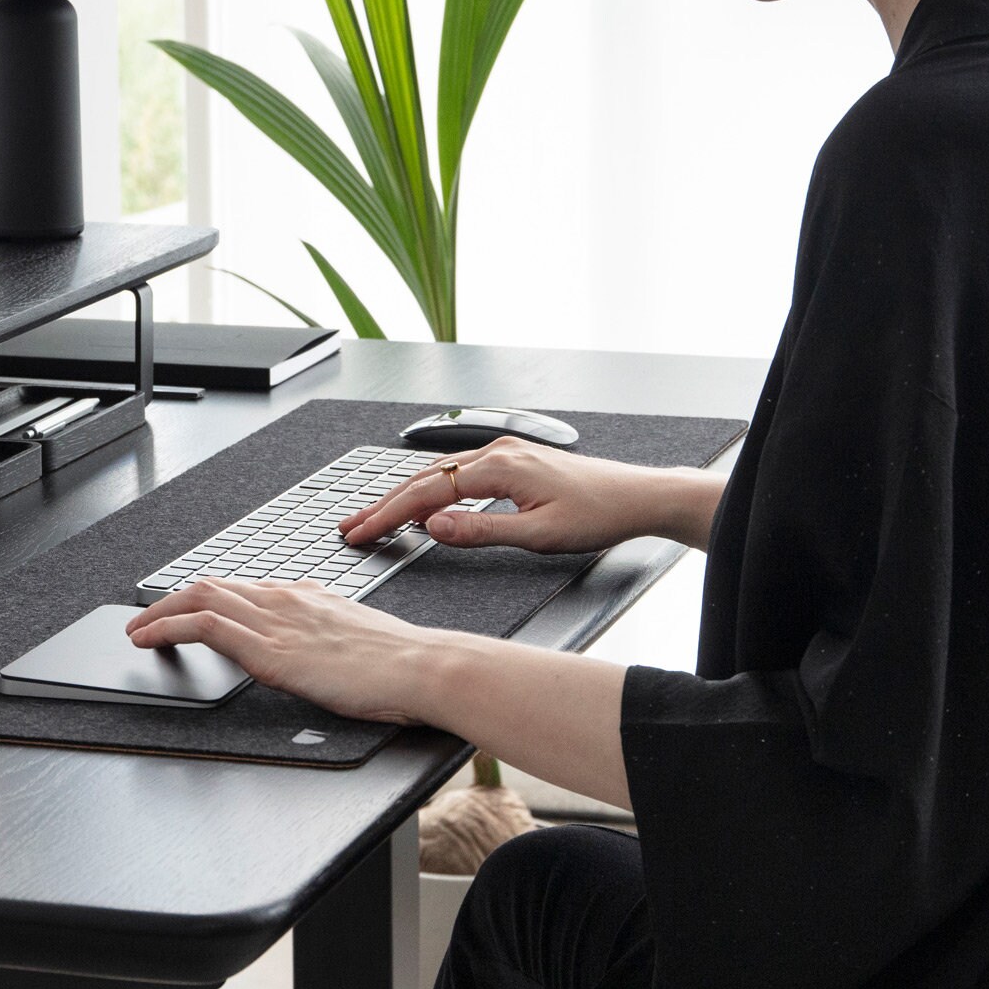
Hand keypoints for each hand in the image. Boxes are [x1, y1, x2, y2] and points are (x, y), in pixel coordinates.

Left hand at [124, 578, 451, 722]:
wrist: (421, 667)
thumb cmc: (403, 664)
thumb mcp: (358, 641)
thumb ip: (329, 640)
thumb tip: (319, 654)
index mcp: (309, 596)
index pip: (244, 588)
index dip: (208, 596)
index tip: (187, 608)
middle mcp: (287, 599)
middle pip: (214, 585)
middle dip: (172, 600)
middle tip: (146, 617)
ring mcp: (276, 620)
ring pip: (200, 597)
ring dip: (160, 612)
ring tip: (137, 630)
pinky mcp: (269, 648)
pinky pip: (204, 626)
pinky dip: (168, 627)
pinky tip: (149, 639)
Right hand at [338, 439, 717, 553]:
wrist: (637, 496)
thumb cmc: (598, 514)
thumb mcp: (537, 535)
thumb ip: (481, 530)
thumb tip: (434, 527)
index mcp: (499, 467)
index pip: (426, 492)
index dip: (389, 514)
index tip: (361, 532)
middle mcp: (497, 452)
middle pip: (424, 478)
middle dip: (384, 504)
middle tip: (352, 526)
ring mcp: (504, 454)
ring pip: (439, 474)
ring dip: (405, 497)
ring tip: (376, 518)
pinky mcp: (513, 462)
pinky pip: (458, 472)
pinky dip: (432, 490)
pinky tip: (424, 503)